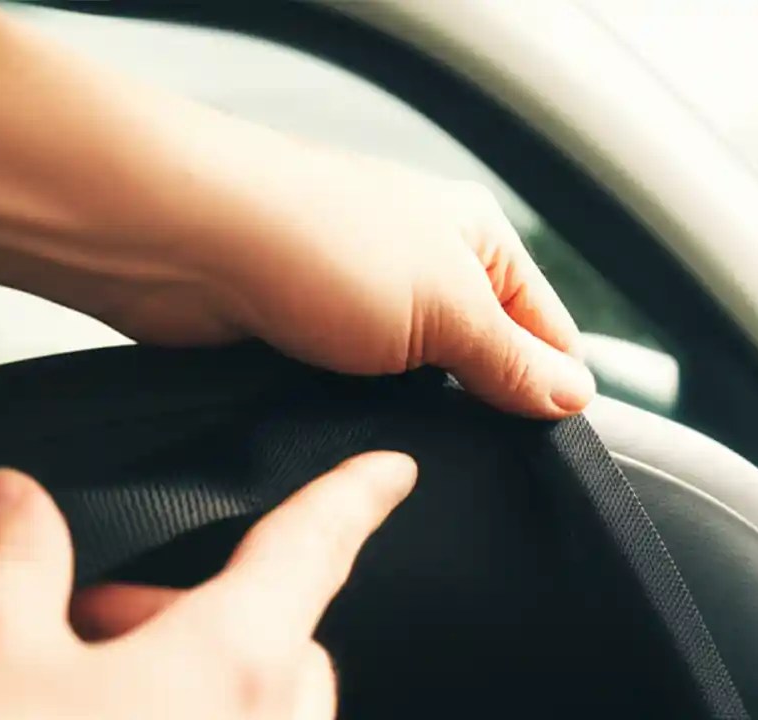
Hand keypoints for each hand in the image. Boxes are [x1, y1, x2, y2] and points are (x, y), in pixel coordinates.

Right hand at [0, 452, 416, 718]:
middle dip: (188, 616)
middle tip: (89, 629)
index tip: (389, 473)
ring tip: (81, 707)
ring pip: (258, 717)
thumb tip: (9, 499)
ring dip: (188, 692)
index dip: (351, 495)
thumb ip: (12, 562)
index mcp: (236, 668)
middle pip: (275, 641)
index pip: (312, 547)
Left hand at [89, 133, 595, 418]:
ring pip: (413, 387)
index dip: (552, 390)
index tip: (547, 447)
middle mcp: (421, 267)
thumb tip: (575, 395)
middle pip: (481, 363)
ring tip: (402, 443)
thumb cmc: (318, 240)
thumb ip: (513, 361)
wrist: (182, 239)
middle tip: (471, 455)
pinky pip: (353, 398)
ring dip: (410, 417)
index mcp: (475, 240)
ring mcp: (360, 306)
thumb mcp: (447, 308)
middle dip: (478, 410)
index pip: (547, 330)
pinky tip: (352, 440)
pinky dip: (356, 421)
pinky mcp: (304, 342)